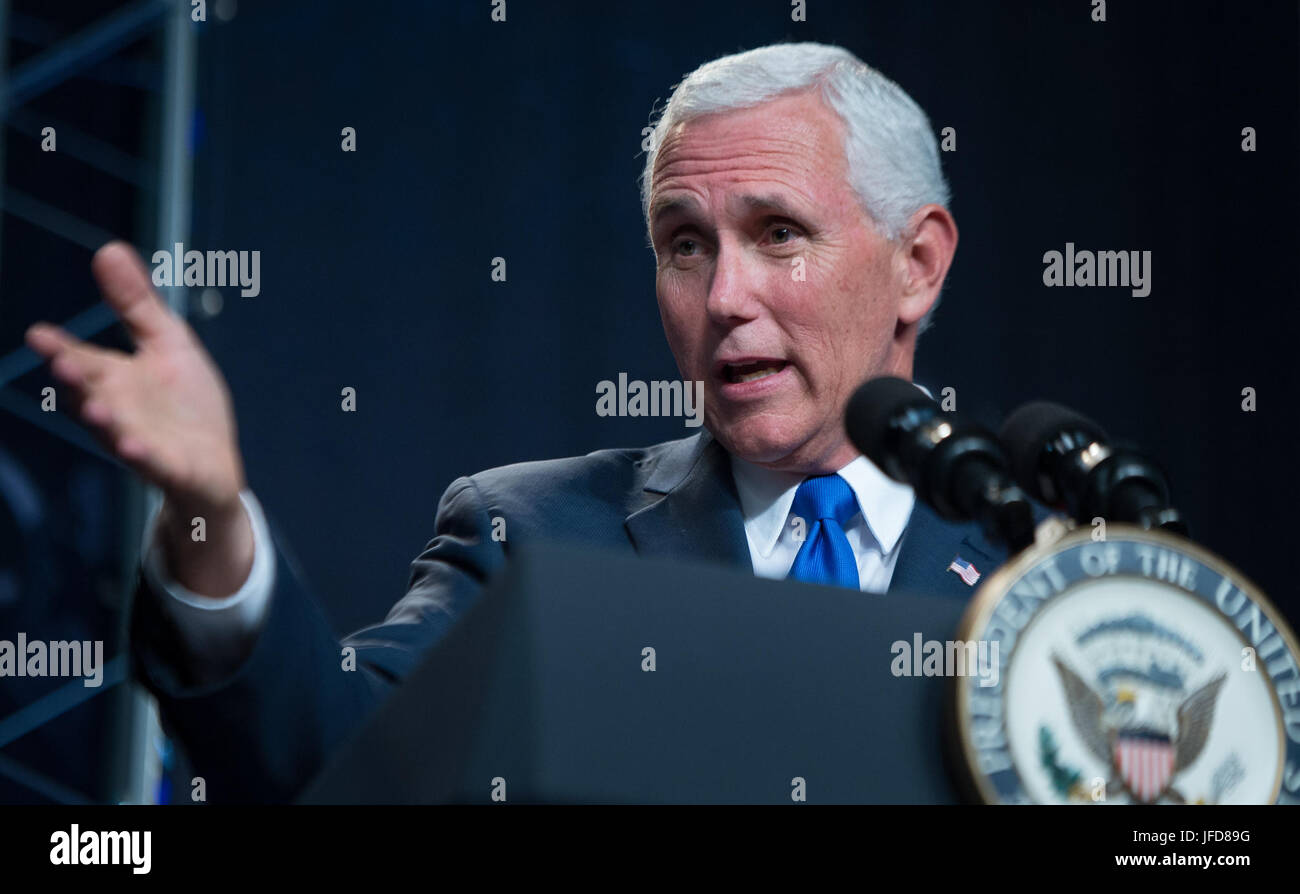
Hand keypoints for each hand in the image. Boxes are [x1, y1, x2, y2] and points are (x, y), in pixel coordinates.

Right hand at [26, 241, 252, 596]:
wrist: (213, 463)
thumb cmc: (184, 403)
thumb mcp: (167, 343)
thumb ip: (136, 304)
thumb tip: (108, 248)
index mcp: (113, 379)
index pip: (81, 359)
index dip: (61, 349)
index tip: (38, 335)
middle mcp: (117, 410)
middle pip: (89, 394)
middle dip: (75, 381)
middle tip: (61, 365)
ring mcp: (138, 441)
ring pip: (113, 431)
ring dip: (103, 421)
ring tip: (94, 408)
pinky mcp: (166, 468)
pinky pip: (150, 462)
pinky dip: (141, 454)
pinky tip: (134, 445)